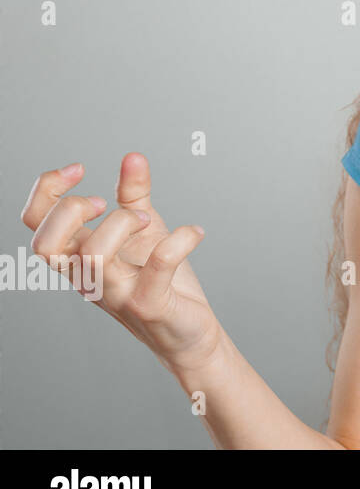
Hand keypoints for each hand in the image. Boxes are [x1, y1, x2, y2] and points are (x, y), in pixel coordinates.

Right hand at [22, 152, 224, 373]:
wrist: (189, 331)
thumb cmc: (161, 281)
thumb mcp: (145, 231)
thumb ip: (134, 195)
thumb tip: (133, 157)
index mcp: (79, 256)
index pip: (35, 223)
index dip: (46, 189)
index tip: (79, 168)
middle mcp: (88, 277)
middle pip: (45, 244)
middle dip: (70, 210)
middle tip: (104, 202)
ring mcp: (116, 293)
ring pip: (94, 256)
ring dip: (123, 223)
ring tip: (150, 220)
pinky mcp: (149, 304)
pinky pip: (158, 267)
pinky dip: (180, 240)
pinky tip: (195, 232)